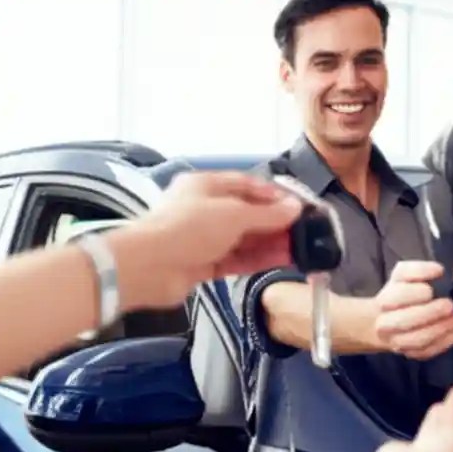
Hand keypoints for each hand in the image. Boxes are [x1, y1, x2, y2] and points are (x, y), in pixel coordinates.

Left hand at [107, 171, 301, 307]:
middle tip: (303, 231)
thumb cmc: (189, 228)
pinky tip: (279, 261)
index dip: (273, 194)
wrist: (149, 267)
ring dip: (269, 243)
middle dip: (274, 222)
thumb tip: (295, 207)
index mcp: (204, 185)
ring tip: (298, 249)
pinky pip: (234, 258)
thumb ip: (267, 214)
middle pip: (245, 213)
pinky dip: (255, 259)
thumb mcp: (234, 215)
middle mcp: (203, 208)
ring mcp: (201, 237)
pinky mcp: (201, 263)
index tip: (297, 205)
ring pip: (241, 238)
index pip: (245, 184)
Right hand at [373, 261, 452, 359]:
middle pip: (406, 321)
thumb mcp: (404, 275)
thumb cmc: (400, 293)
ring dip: (441, 329)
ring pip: (419, 339)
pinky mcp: (413, 354)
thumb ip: (418, 269)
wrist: (385, 320)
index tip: (430, 289)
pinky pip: (432, 350)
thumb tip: (437, 270)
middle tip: (450, 305)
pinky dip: (451, 339)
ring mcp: (399, 342)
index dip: (414, 293)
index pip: (398, 297)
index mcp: (385, 300)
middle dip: (430, 313)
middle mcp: (387, 324)